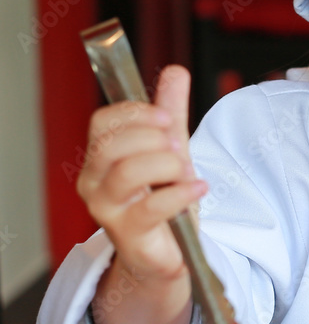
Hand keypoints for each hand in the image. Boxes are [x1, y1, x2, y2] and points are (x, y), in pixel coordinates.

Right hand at [77, 65, 205, 280]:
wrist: (168, 252)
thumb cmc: (162, 201)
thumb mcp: (171, 150)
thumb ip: (171, 112)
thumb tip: (175, 71)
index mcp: (100, 157)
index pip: (102, 123)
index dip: (134, 113)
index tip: (166, 116)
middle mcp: (94, 182)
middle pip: (110, 145)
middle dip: (152, 138)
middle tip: (180, 146)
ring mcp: (107, 210)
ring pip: (127, 173)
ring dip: (167, 165)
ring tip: (188, 171)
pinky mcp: (129, 235)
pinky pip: (150, 208)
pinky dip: (180, 193)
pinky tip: (199, 188)